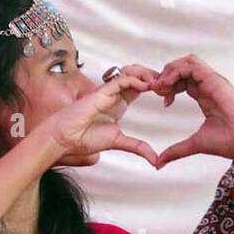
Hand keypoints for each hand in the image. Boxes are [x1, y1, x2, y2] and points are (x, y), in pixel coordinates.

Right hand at [37, 70, 157, 168]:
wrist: (66, 139)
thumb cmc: (85, 138)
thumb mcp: (120, 142)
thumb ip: (138, 148)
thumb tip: (156, 161)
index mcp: (120, 103)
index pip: (140, 86)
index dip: (154, 86)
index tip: (167, 93)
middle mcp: (115, 95)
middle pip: (137, 74)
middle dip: (153, 75)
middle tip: (166, 84)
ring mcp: (108, 92)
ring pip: (129, 72)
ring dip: (145, 74)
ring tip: (157, 84)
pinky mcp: (101, 92)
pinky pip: (120, 79)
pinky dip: (135, 80)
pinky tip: (146, 87)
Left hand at [151, 54, 233, 168]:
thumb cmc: (229, 141)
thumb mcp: (195, 144)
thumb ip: (176, 150)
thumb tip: (159, 163)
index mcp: (206, 97)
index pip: (184, 82)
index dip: (169, 88)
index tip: (164, 103)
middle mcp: (208, 86)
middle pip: (183, 69)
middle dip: (166, 77)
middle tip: (157, 91)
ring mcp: (211, 81)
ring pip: (186, 62)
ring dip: (170, 71)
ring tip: (161, 86)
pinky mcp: (213, 79)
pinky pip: (191, 65)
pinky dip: (176, 71)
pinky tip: (168, 85)